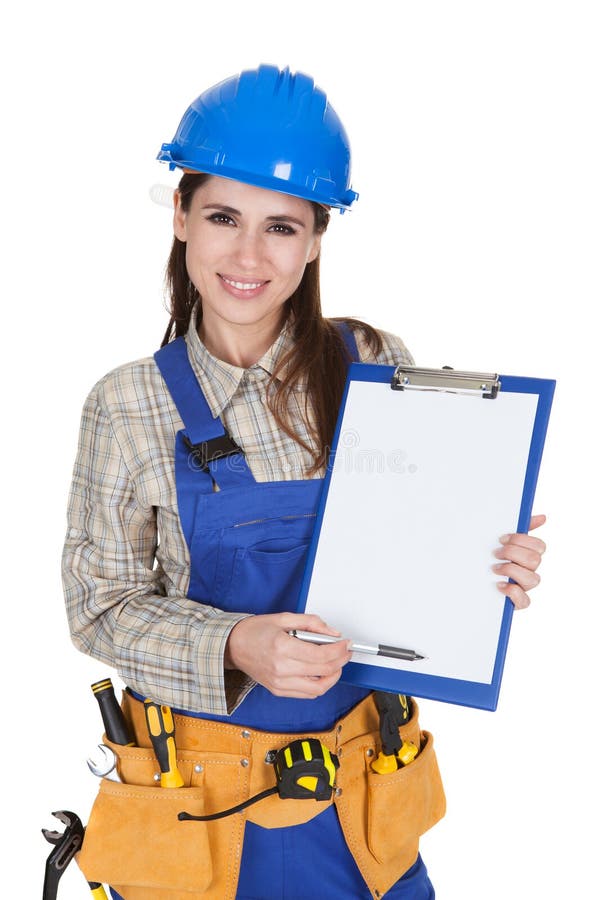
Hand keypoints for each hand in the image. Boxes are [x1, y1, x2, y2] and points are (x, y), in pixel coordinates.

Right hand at [225, 613, 351, 698]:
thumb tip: (333, 633)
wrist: (232, 646)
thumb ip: (311, 623)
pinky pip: (307, 694)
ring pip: (318, 688)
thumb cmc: (255, 631)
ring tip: (336, 664)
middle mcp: (281, 668)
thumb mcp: (284, 618)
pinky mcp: (278, 690)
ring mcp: (279, 683)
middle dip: (341, 661)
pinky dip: (319, 685)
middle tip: (345, 651)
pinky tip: (322, 673)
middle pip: (323, 671)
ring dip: (333, 676)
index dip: (339, 649)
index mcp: (282, 646)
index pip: (321, 654)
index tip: (346, 643)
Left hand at [492, 514, 546, 608]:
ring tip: (494, 569)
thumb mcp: (498, 542)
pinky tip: (499, 585)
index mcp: (527, 555)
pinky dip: (513, 592)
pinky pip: (525, 601)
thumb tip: (542, 517)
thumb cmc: (487, 560)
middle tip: (495, 553)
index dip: (521, 540)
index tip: (502, 539)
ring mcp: (524, 587)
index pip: (539, 545)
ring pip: (533, 579)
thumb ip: (518, 528)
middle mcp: (529, 571)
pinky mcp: (517, 603)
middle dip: (513, 553)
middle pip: (535, 560)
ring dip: (511, 571)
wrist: (467, 582)